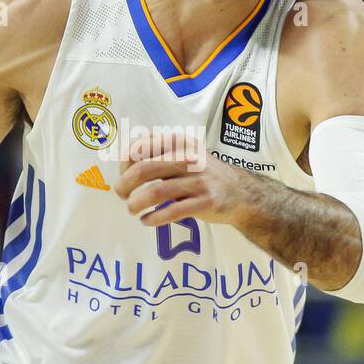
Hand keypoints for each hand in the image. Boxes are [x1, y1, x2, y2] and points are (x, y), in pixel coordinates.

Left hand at [112, 131, 250, 226]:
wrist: (241, 192)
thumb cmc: (204, 174)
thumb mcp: (186, 152)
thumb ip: (160, 151)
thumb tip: (127, 155)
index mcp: (180, 143)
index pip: (140, 147)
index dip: (124, 163)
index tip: (123, 175)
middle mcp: (188, 158)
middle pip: (143, 170)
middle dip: (125, 185)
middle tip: (122, 195)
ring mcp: (198, 181)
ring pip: (155, 192)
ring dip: (136, 203)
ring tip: (132, 210)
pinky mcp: (205, 202)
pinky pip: (172, 211)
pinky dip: (153, 218)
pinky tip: (147, 220)